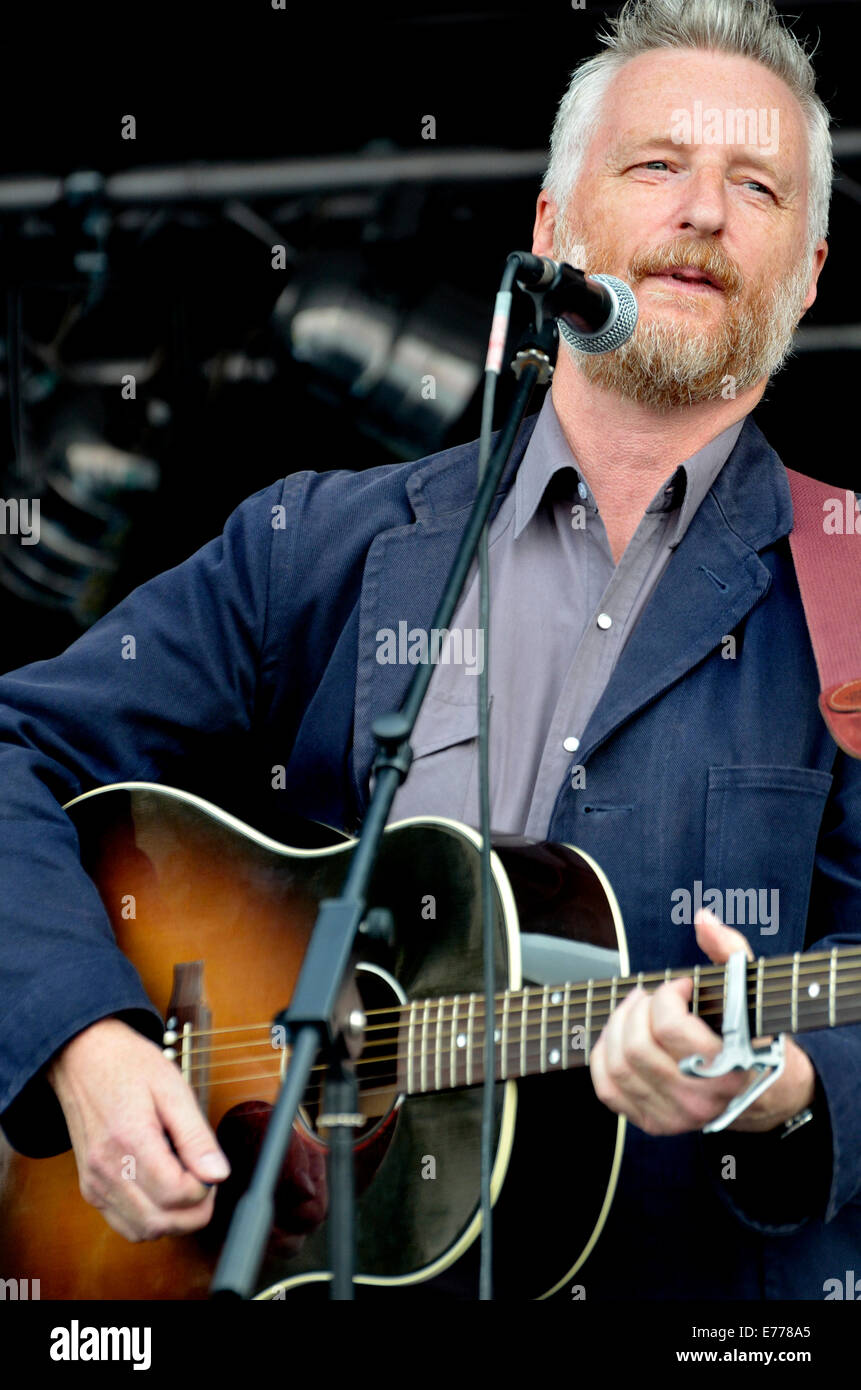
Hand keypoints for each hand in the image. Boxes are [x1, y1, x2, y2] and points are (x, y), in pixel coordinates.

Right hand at [46, 1015, 230, 1241]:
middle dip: (195, 1210)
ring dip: (173, 1219)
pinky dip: (150, 1219)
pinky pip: (124, 1224)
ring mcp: (95, 1183)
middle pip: (161, 1222)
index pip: (176, 1194)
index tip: (210, 1166)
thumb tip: (218, 1174)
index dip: (205, 1187)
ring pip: (143, 1231)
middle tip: (205, 1179)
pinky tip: (162, 1191)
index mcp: (129, 1140)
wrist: (83, 1058)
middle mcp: (106, 1170)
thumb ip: (195, 1135)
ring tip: (185, 1183)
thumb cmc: (128, 1065)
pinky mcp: (90, 1188)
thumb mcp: (172, 1087)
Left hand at [589, 909, 815, 1136]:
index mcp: (729, 1071)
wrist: (760, 1090)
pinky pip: (607, 1089)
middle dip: (637, 1009)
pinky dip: (603, 1056)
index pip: (670, 1029)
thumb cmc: (751, 1033)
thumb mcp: (750, 990)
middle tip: (653, 996)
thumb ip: (731, 950)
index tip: (681, 985)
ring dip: (618, 1026)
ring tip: (636, 1010)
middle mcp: (699, 1102)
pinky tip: (620, 1036)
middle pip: (636, 1047)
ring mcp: (673, 1117)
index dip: (667, 995)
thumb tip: (702, 918)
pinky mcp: (654, 1122)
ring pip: (618, 1065)